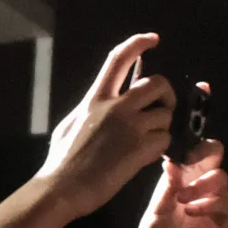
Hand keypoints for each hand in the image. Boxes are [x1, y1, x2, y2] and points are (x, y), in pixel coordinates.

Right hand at [37, 34, 174, 218]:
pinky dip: (161, 148)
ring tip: (148, 141)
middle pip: (158, 83)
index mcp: (96, 97)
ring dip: (163, 128)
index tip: (154, 39)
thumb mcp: (71, 123)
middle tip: (162, 108)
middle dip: (166, 94)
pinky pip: (165, 140)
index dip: (139, 42)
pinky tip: (147, 156)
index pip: (119, 58)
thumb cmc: (61, 160)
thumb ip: (91, 108)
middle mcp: (116, 106)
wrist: (62, 188)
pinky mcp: (140, 149)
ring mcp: (130, 127)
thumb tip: (100, 102)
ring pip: (165, 115)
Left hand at [130, 134, 227, 227]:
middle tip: (189, 166)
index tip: (186, 152)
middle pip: (216, 153)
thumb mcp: (158, 206)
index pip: (199, 148)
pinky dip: (208, 206)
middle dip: (203, 157)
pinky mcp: (223, 218)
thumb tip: (171, 163)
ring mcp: (215, 198)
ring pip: (221, 177)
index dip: (196, 145)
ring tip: (182, 200)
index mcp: (185, 173)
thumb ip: (168, 186)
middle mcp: (202, 181)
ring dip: (201, 186)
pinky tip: (191, 212)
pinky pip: (226, 204)